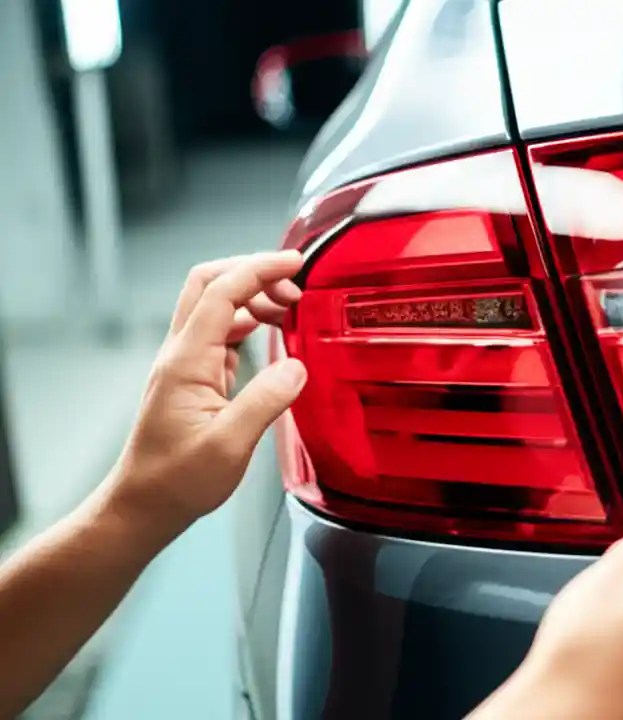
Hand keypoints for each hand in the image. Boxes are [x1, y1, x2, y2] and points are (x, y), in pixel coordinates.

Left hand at [102, 251, 306, 538]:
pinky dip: (250, 322)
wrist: (145, 505)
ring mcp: (185, 364)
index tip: (294, 263)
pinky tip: (273, 335)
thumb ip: (265, 401)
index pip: (220, 293)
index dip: (258, 270)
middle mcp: (181, 355)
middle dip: (253, 273)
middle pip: (208, 285)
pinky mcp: (194, 378)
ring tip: (290, 309)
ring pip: (216, 307)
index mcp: (186, 362)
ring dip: (253, 298)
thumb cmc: (178, 480)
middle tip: (294, 285)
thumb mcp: (229, 445)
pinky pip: (222, 333)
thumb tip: (297, 367)